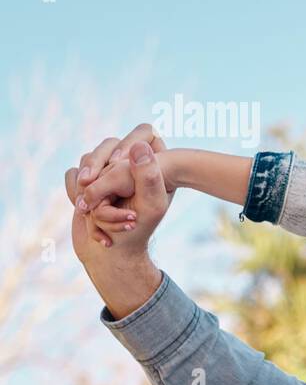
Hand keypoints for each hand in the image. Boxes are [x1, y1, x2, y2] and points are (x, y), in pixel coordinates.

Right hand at [64, 141, 173, 266]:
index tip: (120, 162)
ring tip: (91, 209)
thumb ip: (147, 177)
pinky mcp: (86, 182)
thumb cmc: (138, 231)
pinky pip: (72, 174)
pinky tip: (86, 213)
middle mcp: (129, 163)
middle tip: (89, 183)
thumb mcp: (150, 206)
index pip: (144, 131)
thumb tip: (139, 145)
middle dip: (99, 164)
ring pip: (89, 158)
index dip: (131, 143)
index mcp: (154, 163)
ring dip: (88, 184)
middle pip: (109, 143)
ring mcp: (105, 171)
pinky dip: (76, 192)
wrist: (112, 253)